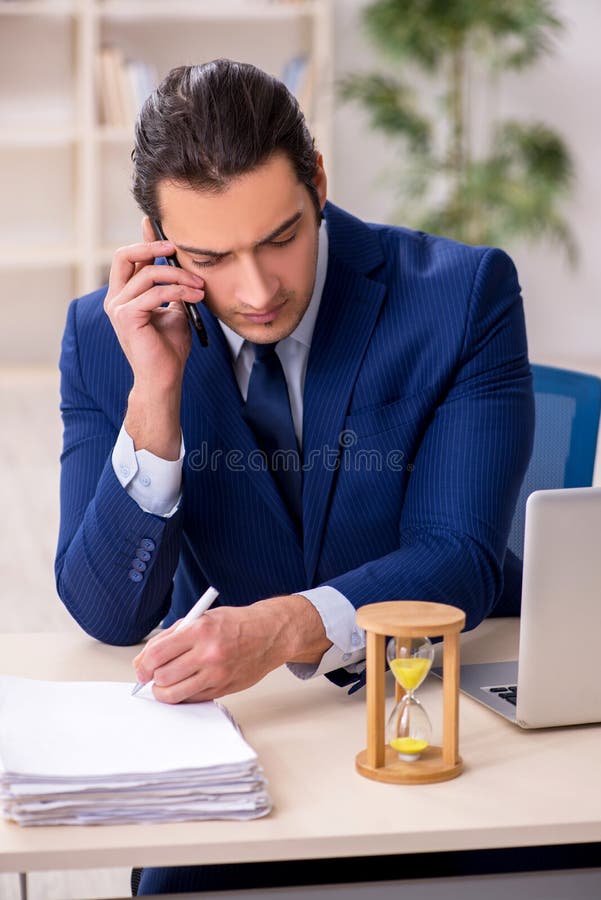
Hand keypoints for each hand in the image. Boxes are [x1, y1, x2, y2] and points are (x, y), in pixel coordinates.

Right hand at [104, 218, 205, 456]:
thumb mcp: (174, 310)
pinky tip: (196, 297)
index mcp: (123, 295)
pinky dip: (179, 291)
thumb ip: (172, 289)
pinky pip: (154, 292)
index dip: (142, 239)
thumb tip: (182, 266)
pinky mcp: (126, 316)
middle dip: (153, 247)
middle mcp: (115, 299)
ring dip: (179, 277)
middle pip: (125, 256)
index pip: (128, 258)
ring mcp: (117, 307)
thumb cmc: (169, 348)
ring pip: (148, 274)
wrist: (164, 378)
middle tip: (177, 249)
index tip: (153, 222)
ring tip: (200, 288)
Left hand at [132, 595, 332, 702]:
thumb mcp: (202, 618)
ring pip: (174, 693)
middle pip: (163, 676)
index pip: (157, 653)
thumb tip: (144, 660)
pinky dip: (182, 695)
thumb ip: (172, 636)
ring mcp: (217, 674)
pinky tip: (185, 684)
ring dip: (163, 691)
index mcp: (200, 630)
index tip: (141, 667)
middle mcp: (208, 653)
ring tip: (165, 683)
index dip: (143, 663)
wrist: (269, 634)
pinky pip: (192, 699)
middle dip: (152, 677)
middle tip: (152, 675)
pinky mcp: (223, 688)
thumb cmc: (235, 624)